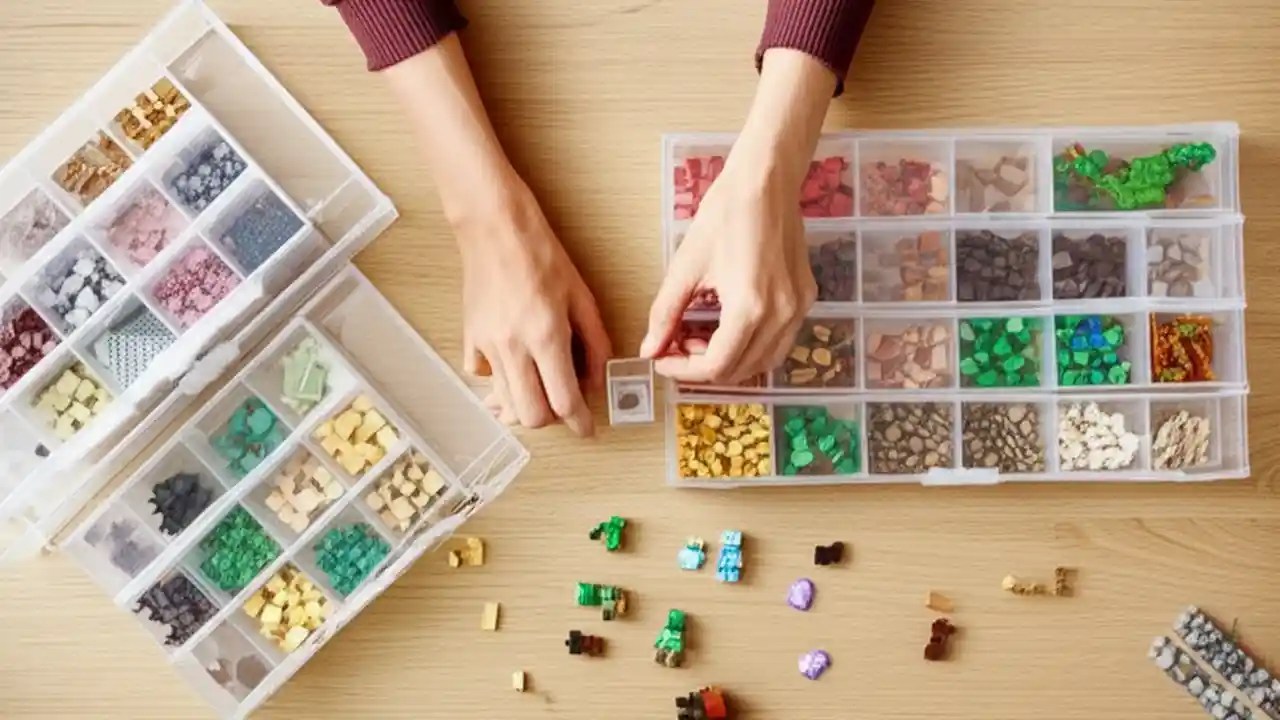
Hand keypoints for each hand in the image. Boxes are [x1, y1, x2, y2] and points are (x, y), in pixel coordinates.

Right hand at [458, 179, 610, 435]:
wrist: (495, 228)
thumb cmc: (542, 255)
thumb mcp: (582, 297)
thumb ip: (595, 343)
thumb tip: (596, 381)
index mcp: (546, 337)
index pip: (564, 401)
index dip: (580, 423)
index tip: (588, 429)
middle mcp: (513, 348)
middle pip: (531, 415)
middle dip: (552, 418)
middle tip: (565, 404)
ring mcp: (487, 346)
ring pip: (506, 403)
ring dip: (527, 404)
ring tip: (541, 387)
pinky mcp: (470, 339)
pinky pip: (485, 377)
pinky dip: (501, 381)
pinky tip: (514, 364)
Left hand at [640, 48, 835, 384]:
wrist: (766, 181)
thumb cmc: (724, 215)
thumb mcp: (686, 267)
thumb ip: (665, 314)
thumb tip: (649, 350)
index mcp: (749, 308)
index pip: (715, 366)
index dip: (682, 371)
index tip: (660, 361)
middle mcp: (782, 315)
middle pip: (740, 370)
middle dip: (701, 368)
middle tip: (675, 347)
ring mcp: (799, 309)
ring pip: (762, 362)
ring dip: (728, 361)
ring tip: (698, 337)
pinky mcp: (806, 299)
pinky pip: (778, 342)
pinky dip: (750, 346)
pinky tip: (725, 326)